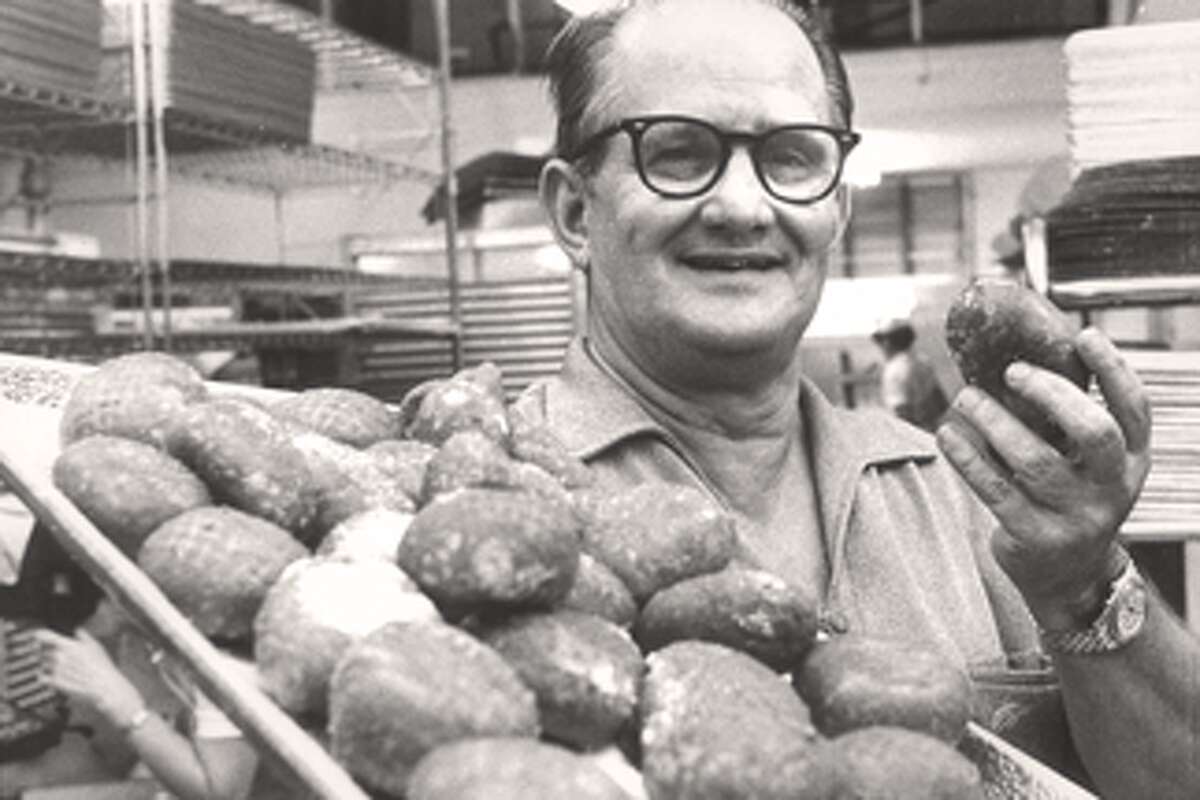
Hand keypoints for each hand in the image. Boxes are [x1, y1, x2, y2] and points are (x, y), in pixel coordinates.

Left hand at [35, 627, 146, 727]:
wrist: (103, 687)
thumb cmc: (102, 667)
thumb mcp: (97, 647)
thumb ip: (85, 637)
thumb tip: (78, 631)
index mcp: (70, 646)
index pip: (47, 636)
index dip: (41, 635)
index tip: (38, 636)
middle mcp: (60, 656)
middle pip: (43, 650)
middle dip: (47, 652)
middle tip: (56, 656)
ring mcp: (56, 670)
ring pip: (43, 664)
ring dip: (47, 665)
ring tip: (59, 668)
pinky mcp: (54, 682)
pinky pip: (42, 678)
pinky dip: (44, 677)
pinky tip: (52, 677)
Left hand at [936, 328, 1151, 629]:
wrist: (1065, 576)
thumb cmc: (1067, 500)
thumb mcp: (1086, 465)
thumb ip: (1067, 422)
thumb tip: (1017, 358)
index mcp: (1131, 461)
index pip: (1134, 409)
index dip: (1114, 370)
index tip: (1085, 336)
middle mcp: (1112, 489)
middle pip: (1094, 432)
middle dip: (1051, 393)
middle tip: (1012, 371)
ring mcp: (1076, 517)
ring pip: (1035, 460)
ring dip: (994, 422)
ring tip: (965, 398)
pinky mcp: (1035, 537)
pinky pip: (996, 490)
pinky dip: (967, 457)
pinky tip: (948, 434)